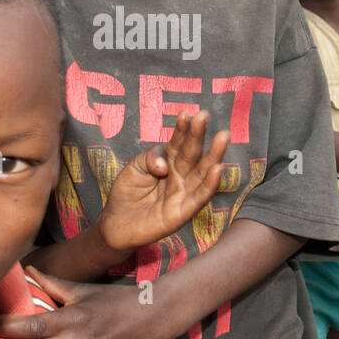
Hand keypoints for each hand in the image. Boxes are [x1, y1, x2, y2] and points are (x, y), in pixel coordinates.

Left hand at [99, 110, 229, 252]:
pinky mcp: (182, 213)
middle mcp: (180, 176)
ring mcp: (183, 194)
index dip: (182, 129)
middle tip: (205, 115)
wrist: (115, 224)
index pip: (178, 143)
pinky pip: (199, 198)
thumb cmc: (127, 193)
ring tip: (222, 136)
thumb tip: (165, 165)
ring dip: (213, 155)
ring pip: (202, 173)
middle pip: (192, 154)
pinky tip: (217, 168)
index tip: (185, 114)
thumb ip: (149, 158)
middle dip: (199, 135)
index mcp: (169, 162)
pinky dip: (209, 184)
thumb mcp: (134, 167)